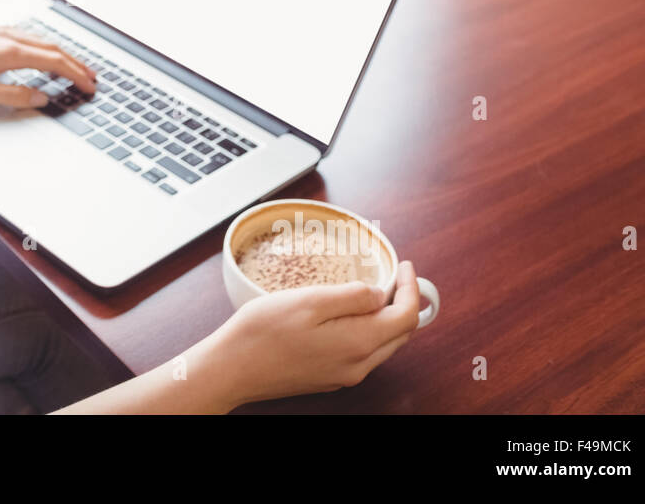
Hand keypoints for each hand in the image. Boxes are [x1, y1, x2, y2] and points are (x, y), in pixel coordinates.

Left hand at [0, 24, 97, 107]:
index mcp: (9, 51)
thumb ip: (14, 95)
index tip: (89, 84)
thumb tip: (41, 96)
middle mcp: (7, 36)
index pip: (54, 61)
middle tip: (91, 76)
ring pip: (39, 39)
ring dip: (60, 53)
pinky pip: (25, 35)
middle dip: (75, 62)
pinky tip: (40, 51)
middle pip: (52, 47)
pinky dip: (43, 45)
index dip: (75, 74)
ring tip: (72, 65)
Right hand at [201, 260, 423, 409]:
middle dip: (404, 303)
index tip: (406, 267)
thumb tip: (380, 294)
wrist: (231, 368)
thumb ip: (351, 297)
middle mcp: (357, 365)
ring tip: (375, 292)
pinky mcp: (328, 378)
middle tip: (398, 277)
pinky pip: (362, 354)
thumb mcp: (309, 301)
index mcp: (358, 343)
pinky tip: (349, 315)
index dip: (412, 289)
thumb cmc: (263, 332)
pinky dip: (369, 332)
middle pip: (400, 334)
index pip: (406, 317)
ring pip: (383, 346)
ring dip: (387, 318)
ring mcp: (343, 375)